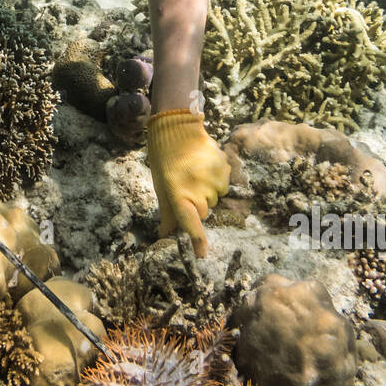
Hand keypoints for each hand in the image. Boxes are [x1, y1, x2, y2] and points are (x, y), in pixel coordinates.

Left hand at [147, 109, 229, 255]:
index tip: (201, 256)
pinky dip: (216, 180)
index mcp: (179, 195)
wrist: (178, 130)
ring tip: (195, 173)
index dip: (196, 241)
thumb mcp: (162, 187)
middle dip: (196, 205)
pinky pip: (223, 185)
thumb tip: (164, 235)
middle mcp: (198, 190)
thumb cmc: (165, 161)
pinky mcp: (224, 170)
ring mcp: (213, 180)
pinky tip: (205, 167)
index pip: (190, 224)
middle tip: (186, 187)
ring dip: (207, 191)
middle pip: (203, 211)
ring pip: (215, 198)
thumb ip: (167, 213)